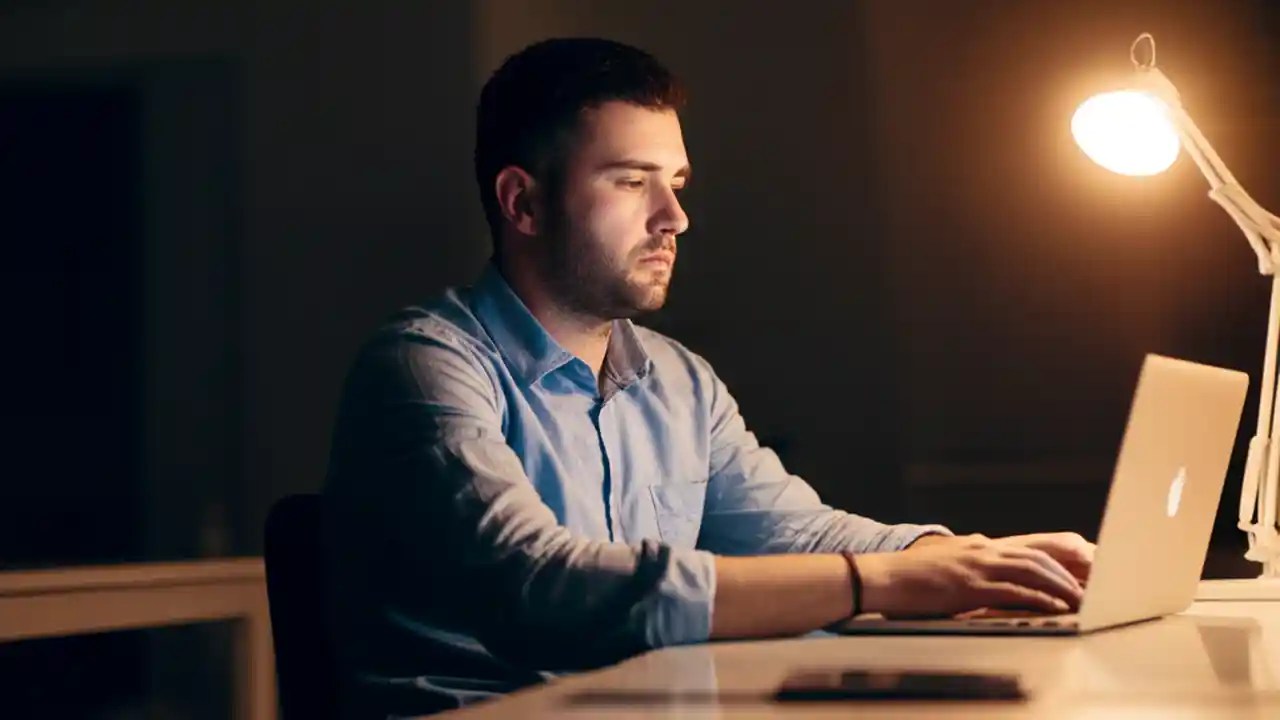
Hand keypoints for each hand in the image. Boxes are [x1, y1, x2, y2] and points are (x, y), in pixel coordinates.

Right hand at [856, 535, 1084, 617]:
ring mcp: (976, 567)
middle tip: (1085, 591)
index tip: (1072, 580)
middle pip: (1036, 558)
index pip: (1026, 552)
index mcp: (976, 547)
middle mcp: (981, 551)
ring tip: (1079, 600)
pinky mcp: (970, 586)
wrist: (883, 577)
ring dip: (1059, 586)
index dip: (1053, 565)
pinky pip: (1014, 591)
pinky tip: (1054, 607)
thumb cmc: (908, 577)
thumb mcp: (945, 565)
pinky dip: (1039, 598)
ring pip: (1031, 571)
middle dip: (1065, 575)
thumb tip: (983, 579)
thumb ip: (968, 567)